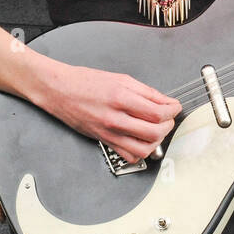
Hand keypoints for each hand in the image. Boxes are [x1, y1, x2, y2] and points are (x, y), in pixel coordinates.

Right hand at [36, 64, 179, 163]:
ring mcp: (109, 132)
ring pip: (144, 148)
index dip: (173, 111)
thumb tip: (165, 101)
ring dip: (157, 141)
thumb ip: (146, 92)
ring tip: (157, 130)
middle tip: (168, 118)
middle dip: (168, 125)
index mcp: (121, 97)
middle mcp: (116, 117)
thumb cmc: (84, 81)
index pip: (158, 112)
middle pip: (155, 132)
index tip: (175, 107)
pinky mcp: (104, 140)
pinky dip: (140, 152)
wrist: (59, 90)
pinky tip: (141, 141)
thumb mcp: (120, 78)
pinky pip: (129, 155)